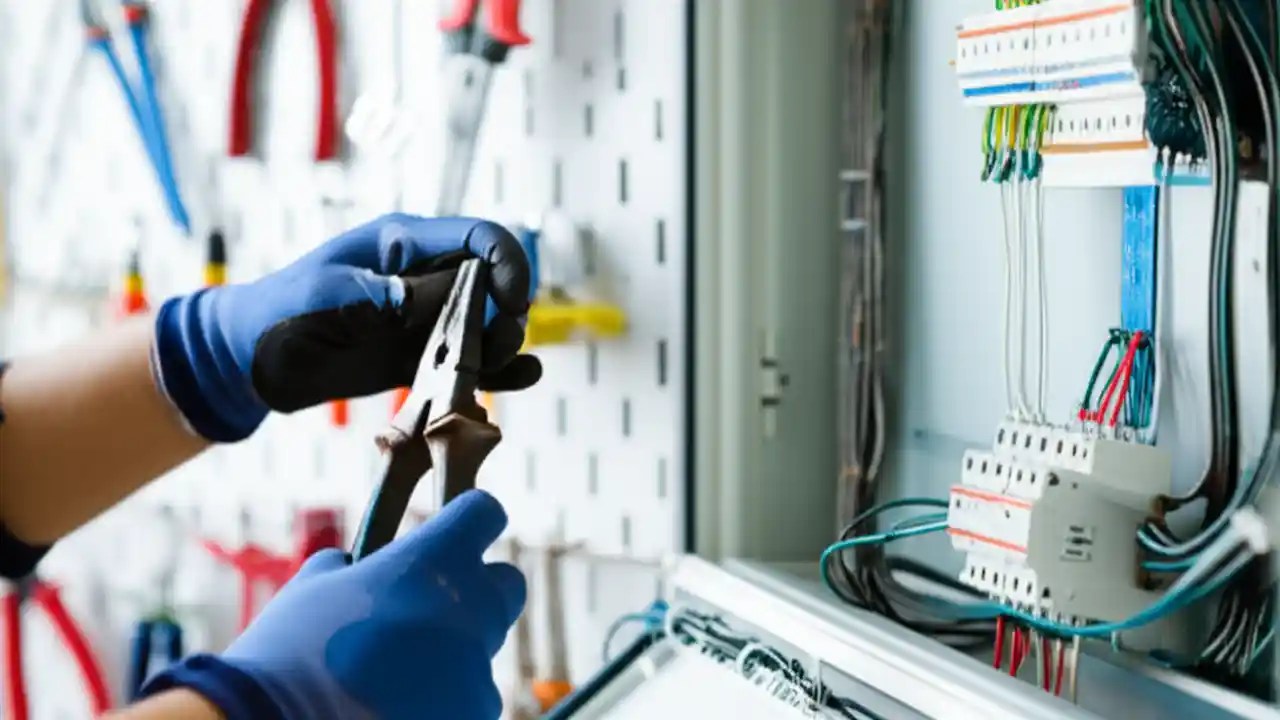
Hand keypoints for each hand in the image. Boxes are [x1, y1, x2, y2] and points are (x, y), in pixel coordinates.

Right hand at [141, 491, 524, 719]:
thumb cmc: (290, 655)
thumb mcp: (311, 588)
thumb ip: (348, 565)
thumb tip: (352, 564)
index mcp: (434, 560)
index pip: (484, 513)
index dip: (469, 520)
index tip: (454, 532)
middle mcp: (471, 607)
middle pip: (506, 584)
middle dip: (479, 591)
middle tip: (431, 610)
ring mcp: (478, 665)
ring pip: (482, 649)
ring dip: (452, 655)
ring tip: (395, 676)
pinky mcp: (477, 712)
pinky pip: (472, 698)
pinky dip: (446, 702)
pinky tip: (401, 708)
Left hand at [153, 215, 541, 441]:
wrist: (249, 362)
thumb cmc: (281, 315)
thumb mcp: (333, 299)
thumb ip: (394, 297)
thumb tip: (457, 295)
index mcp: (403, 243)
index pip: (479, 237)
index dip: (508, 264)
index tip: (510, 304)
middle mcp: (424, 275)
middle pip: (494, 282)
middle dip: (506, 312)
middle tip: (495, 347)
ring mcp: (425, 317)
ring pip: (488, 323)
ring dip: (503, 344)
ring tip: (495, 368)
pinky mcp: (421, 355)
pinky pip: (471, 359)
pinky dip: (500, 369)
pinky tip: (521, 377)